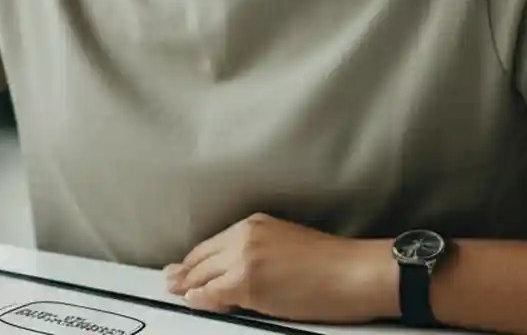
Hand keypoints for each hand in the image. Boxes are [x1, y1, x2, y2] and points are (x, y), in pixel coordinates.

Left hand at [163, 213, 397, 323]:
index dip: (196, 259)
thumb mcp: (287, 245)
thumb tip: (235, 275)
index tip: (183, 267)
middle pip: (202, 257)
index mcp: (254, 224)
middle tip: (171, 281)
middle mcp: (244, 236)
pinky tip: (195, 302)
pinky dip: (201, 299)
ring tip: (176, 292)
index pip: (213, 244)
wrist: (355, 272)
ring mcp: (244, 258)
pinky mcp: (247, 282)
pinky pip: (213, 293)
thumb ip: (257, 254)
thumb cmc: (333, 264)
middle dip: (184, 271)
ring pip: (204, 274)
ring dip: (188, 285)